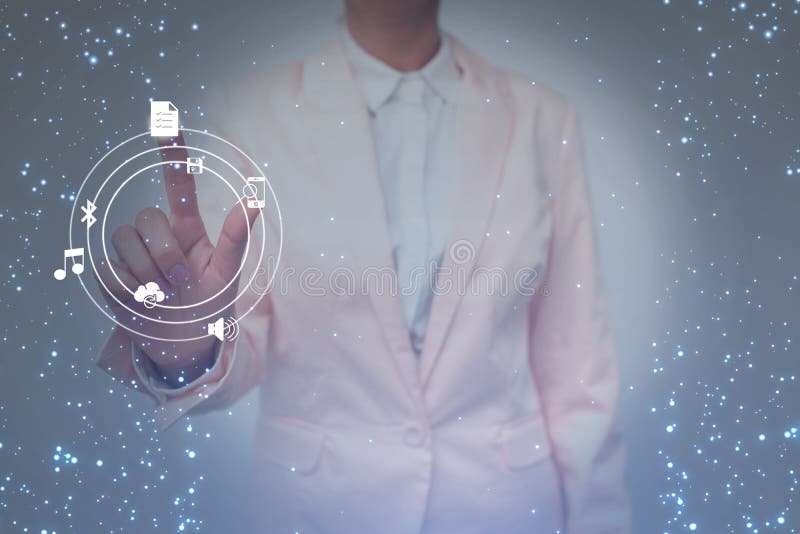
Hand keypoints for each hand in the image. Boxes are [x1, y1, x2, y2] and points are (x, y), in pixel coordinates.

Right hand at [95, 133, 258, 382]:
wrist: (183, 342)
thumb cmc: (210, 305)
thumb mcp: (228, 273)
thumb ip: (237, 237)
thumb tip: (255, 201)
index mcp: (187, 229)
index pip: (178, 185)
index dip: (171, 154)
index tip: (166, 122)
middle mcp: (157, 234)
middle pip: (146, 218)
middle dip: (162, 251)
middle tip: (178, 281)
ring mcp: (132, 253)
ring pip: (123, 238)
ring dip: (145, 272)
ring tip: (162, 294)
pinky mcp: (112, 274)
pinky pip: (107, 267)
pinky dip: (127, 289)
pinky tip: (142, 301)